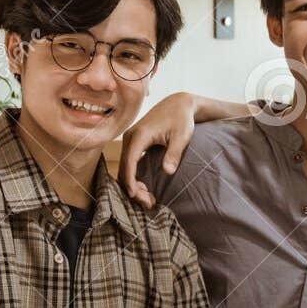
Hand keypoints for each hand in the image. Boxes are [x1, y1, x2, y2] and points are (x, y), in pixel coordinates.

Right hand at [119, 92, 196, 209]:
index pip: (129, 161)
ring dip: (133, 184)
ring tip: (149, 199)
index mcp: (140, 135)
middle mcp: (130, 137)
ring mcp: (130, 139)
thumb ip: (173, 154)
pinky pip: (128, 163)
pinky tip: (145, 188)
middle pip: (124, 167)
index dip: (130, 180)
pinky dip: (134, 176)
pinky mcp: (133, 142)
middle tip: (149, 203)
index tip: (136, 196)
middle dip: (133, 187)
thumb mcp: (181, 136)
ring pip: (125, 167)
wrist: (178, 104)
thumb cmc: (181, 119)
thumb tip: (168, 172)